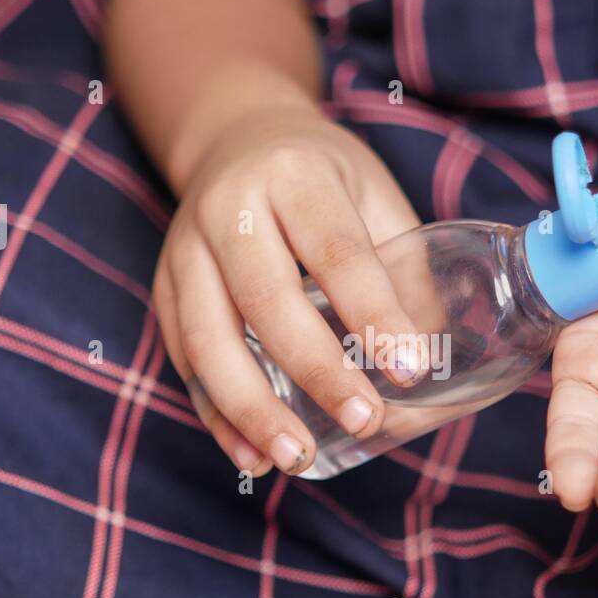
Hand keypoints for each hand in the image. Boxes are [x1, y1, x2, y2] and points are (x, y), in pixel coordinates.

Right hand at [152, 106, 420, 474]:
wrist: (236, 138)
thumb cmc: (323, 179)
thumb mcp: (376, 199)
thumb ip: (405, 274)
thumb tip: (433, 372)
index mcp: (294, 175)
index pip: (335, 252)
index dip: (373, 313)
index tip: (410, 370)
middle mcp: (227, 208)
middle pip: (266, 300)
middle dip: (317, 371)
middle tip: (365, 420)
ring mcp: (184, 251)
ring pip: (209, 341)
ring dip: (254, 410)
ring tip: (299, 459)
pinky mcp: (164, 289)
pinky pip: (185, 363)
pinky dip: (217, 416)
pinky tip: (253, 456)